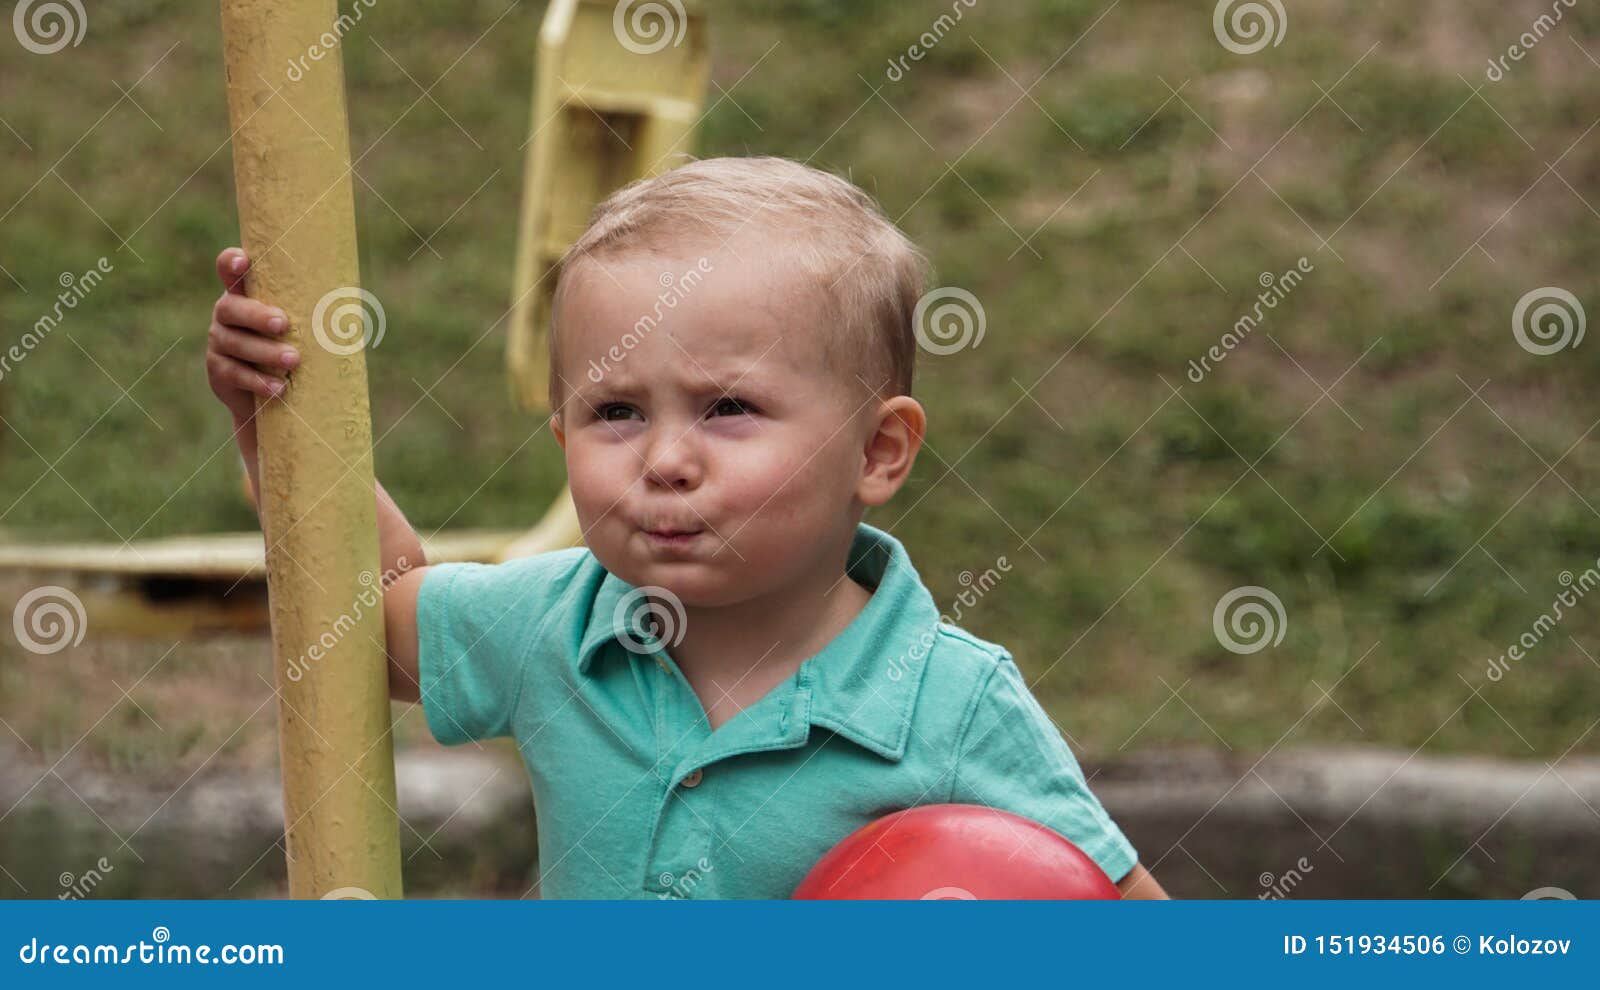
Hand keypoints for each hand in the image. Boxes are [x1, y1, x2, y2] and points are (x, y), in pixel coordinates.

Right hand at [204, 247, 299, 424]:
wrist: (272, 396)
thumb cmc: (295, 346)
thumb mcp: (302, 325)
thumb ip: (312, 310)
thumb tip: (357, 303)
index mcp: (245, 294)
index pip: (228, 269)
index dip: (230, 262)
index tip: (244, 260)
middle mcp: (226, 314)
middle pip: (231, 308)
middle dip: (257, 315)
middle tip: (284, 323)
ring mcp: (218, 342)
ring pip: (236, 343)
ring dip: (265, 352)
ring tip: (293, 360)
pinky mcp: (218, 371)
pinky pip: (235, 374)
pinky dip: (258, 381)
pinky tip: (278, 388)